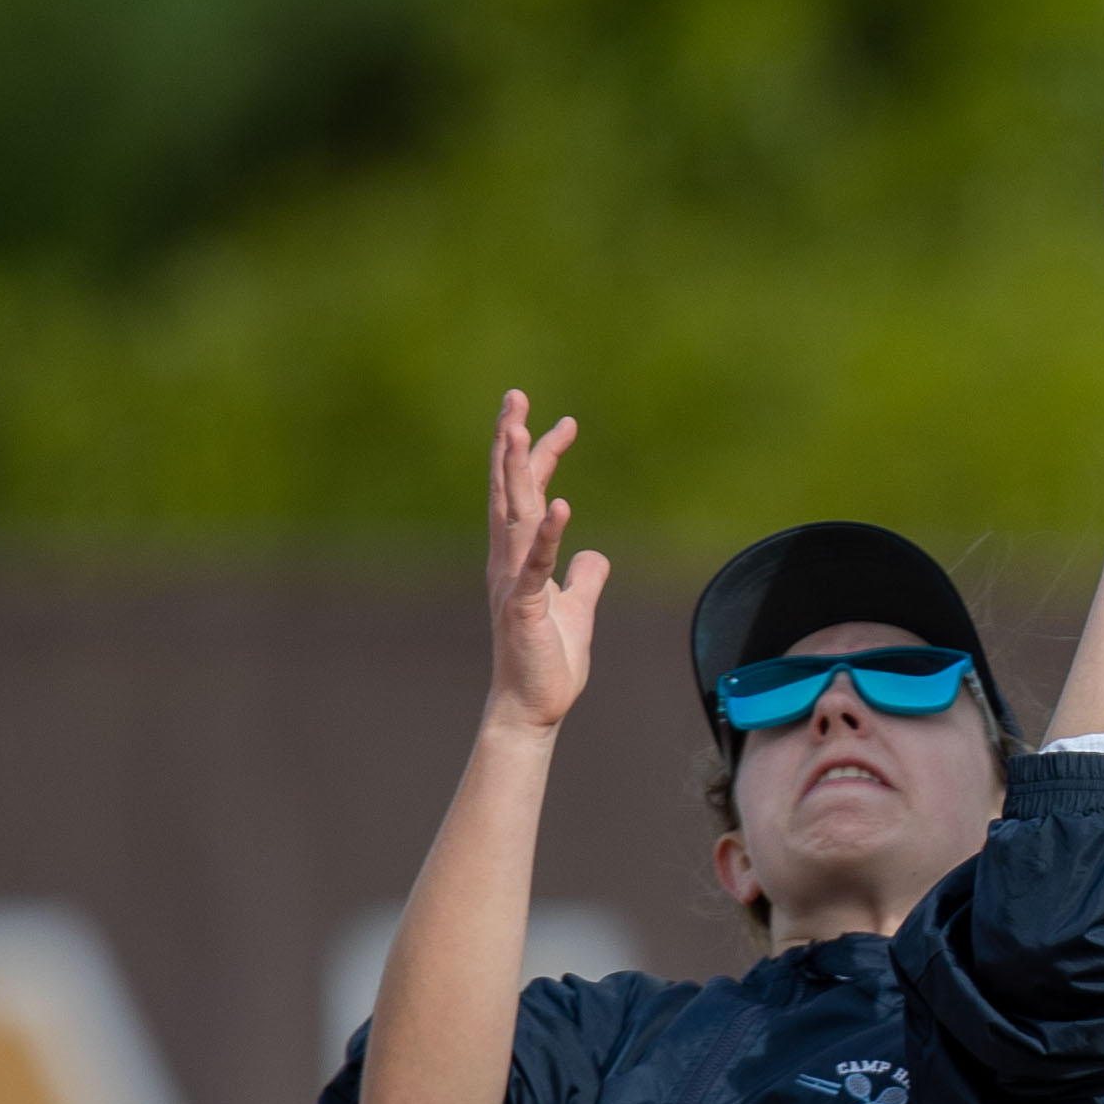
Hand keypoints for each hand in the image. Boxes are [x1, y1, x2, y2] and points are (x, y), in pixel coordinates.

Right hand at [485, 389, 608, 731]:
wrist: (533, 707)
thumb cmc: (550, 662)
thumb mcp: (577, 610)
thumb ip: (584, 579)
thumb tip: (596, 556)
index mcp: (519, 557)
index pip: (528, 494)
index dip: (541, 456)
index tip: (562, 421)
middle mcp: (507, 560)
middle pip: (509, 489)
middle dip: (511, 442)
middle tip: (516, 396)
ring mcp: (513, 581)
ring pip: (512, 514)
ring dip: (514, 470)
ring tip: (519, 428)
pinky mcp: (525, 606)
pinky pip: (537, 564)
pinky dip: (549, 534)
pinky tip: (561, 504)